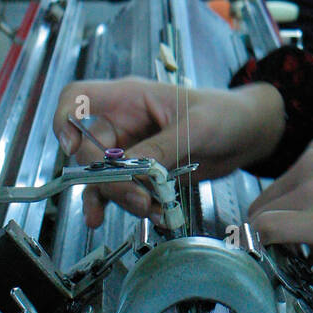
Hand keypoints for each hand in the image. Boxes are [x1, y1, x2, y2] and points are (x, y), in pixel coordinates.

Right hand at [53, 77, 284, 228]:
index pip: (78, 96)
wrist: (248, 135)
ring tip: (150, 210)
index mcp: (130, 97)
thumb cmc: (225, 113)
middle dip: (109, 180)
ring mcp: (133, 148)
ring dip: (121, 198)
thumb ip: (161, 148)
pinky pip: (124, 191)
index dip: (64, 118)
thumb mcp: (195, 128)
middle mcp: (125, 122)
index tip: (70, 148)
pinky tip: (149, 216)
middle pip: (89, 152)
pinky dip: (132, 206)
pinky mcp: (145, 171)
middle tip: (138, 198)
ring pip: (104, 178)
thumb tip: (130, 170)